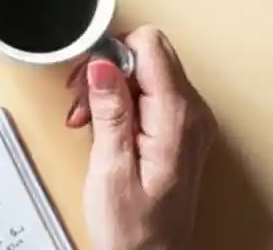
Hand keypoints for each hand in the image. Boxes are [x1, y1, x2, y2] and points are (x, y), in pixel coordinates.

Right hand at [64, 27, 216, 249]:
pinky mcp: (179, 128)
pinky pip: (149, 93)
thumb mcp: (110, 167)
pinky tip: (101, 124)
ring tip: (86, 119)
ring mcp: (189, 120)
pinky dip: (119, 100)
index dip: (111, 53)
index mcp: (177, 118)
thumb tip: (103, 64)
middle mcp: (192, 113)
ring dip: (108, 87)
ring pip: (144, 71)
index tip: (86, 78)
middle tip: (80, 104)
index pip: (150, 46)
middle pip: (147, 55)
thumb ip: (110, 111)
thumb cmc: (131, 226)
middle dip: (105, 71)